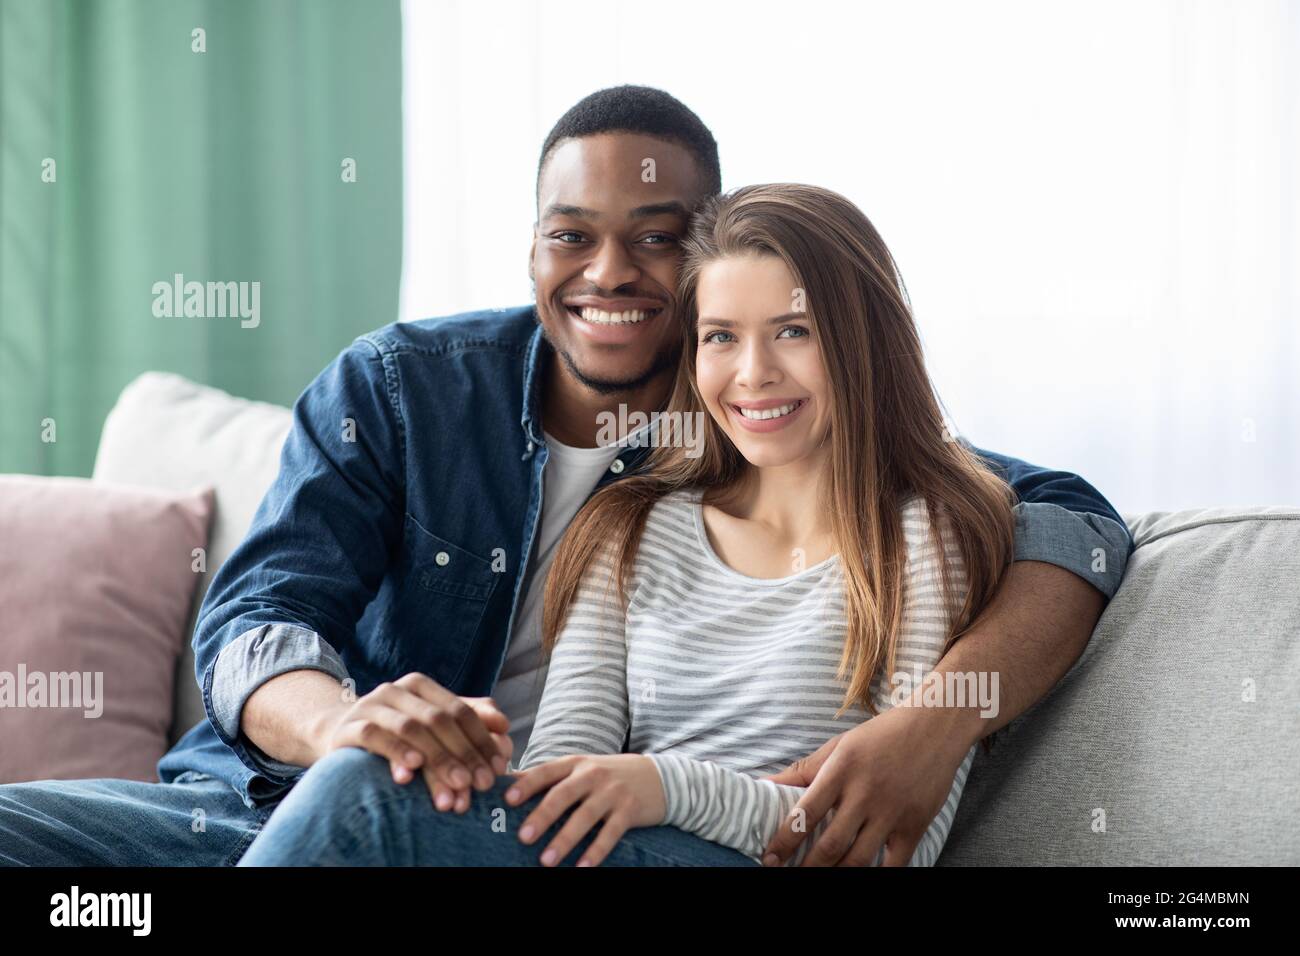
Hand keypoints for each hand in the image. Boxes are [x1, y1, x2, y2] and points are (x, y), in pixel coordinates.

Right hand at [310, 672, 511, 811]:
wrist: (339, 735)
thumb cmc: (395, 732)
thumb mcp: (430, 724)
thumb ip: (467, 720)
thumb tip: (504, 725)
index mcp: (420, 685)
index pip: (459, 710)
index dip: (481, 738)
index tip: (499, 768)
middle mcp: (395, 690)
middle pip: (438, 720)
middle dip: (463, 754)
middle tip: (481, 784)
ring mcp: (370, 706)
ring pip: (411, 729)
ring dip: (437, 760)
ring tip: (456, 786)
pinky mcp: (349, 727)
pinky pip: (375, 738)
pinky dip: (396, 753)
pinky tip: (411, 772)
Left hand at [504, 754, 666, 866]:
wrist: (657, 776)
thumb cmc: (609, 775)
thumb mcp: (582, 767)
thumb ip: (551, 776)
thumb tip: (509, 782)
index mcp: (576, 763)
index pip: (547, 771)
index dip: (527, 784)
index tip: (508, 800)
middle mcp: (593, 774)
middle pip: (563, 794)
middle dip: (542, 815)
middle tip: (523, 836)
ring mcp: (612, 792)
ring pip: (585, 817)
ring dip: (564, 839)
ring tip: (547, 860)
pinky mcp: (629, 810)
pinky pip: (610, 833)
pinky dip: (595, 851)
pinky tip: (582, 866)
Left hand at [760, 704, 972, 866]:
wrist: (934, 727)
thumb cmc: (880, 736)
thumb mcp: (838, 745)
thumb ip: (802, 770)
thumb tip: (764, 784)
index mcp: (841, 770)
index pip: (805, 813)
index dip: (784, 841)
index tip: (768, 858)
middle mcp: (865, 793)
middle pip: (830, 844)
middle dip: (805, 867)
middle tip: (787, 875)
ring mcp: (892, 812)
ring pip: (858, 860)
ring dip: (835, 874)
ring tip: (818, 878)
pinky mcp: (915, 825)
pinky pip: (894, 864)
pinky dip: (876, 876)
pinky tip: (857, 876)